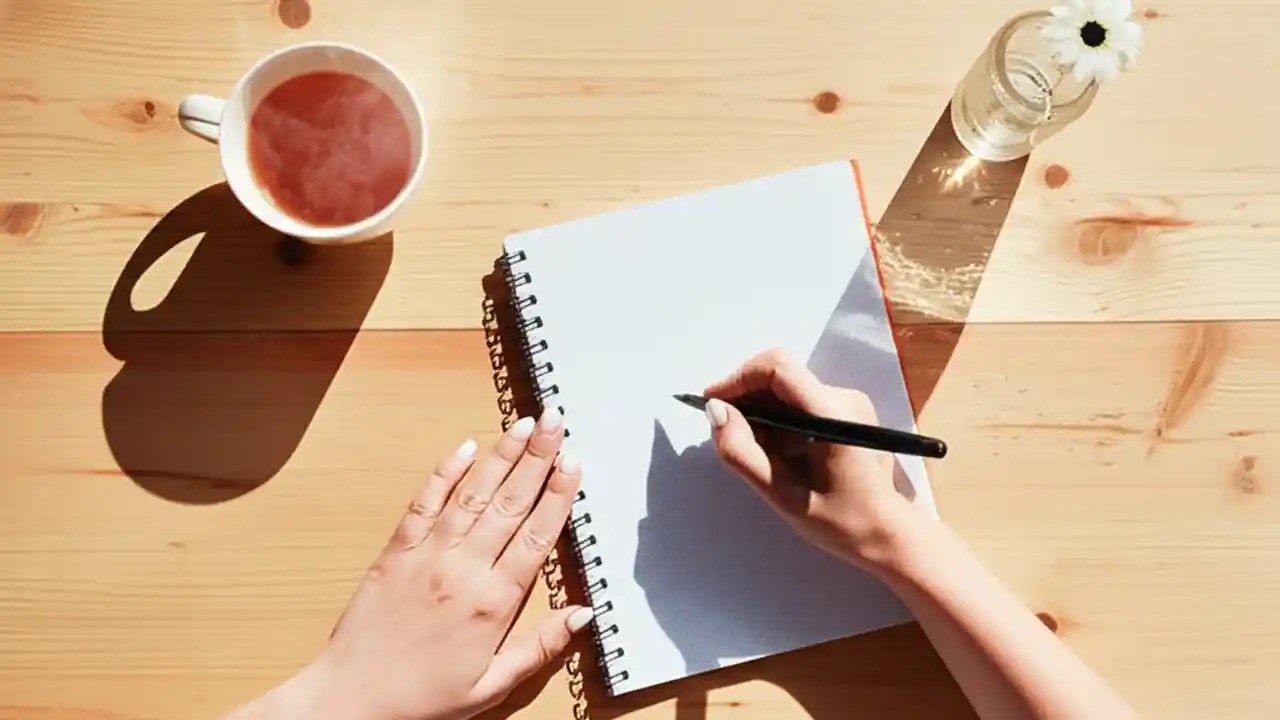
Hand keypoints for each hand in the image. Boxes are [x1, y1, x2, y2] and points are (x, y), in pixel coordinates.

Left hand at [224, 410, 592, 719]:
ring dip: (501, 455)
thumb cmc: (422, 699)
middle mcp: (464, 569)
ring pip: (474, 494)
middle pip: (511, 503)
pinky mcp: (396, 552)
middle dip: (538, 458)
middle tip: (557, 422)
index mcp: (494, 603)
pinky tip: (465, 447)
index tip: (574, 463)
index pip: (537, 536)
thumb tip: (584, 613)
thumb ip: (541, 647)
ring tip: (524, 424)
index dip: (558, 495)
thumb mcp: (493, 686)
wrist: (350, 699)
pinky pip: (424, 503)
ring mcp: (428, 555)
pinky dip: (445, 473)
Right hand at [703, 349, 921, 571]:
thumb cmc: (843, 522)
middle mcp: (844, 398)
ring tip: (757, 453)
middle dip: (746, 399)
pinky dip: (778, 420)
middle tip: (730, 436)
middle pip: (780, 376)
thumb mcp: (784, 496)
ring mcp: (848, 403)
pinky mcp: (846, 412)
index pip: (778, 368)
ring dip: (762, 413)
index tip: (713, 404)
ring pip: (787, 389)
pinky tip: (778, 454)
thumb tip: (716, 412)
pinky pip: (800, 402)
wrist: (891, 535)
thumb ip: (744, 454)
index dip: (738, 378)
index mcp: (833, 414)